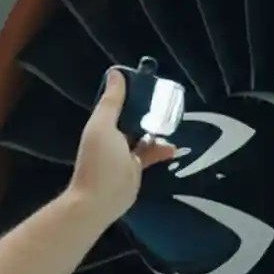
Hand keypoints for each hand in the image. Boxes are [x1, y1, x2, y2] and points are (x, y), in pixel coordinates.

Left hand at [68, 69, 175, 225]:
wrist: (99, 201)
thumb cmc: (100, 161)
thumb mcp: (103, 126)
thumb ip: (112, 102)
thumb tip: (116, 73)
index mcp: (104, 122)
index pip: (120, 101)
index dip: (134, 90)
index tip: (152, 81)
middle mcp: (114, 134)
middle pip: (134, 116)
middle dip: (149, 109)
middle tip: (170, 101)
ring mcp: (126, 152)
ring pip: (144, 134)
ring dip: (157, 129)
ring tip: (174, 122)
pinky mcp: (136, 167)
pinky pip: (151, 153)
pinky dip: (161, 149)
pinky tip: (173, 148)